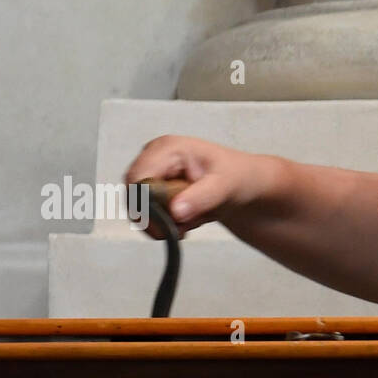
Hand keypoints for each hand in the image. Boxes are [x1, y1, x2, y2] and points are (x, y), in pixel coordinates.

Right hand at [123, 135, 283, 238]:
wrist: (244, 184)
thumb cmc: (236, 177)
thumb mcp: (224, 187)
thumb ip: (201, 198)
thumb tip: (176, 211)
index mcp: (168, 148)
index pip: (137, 178)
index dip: (144, 205)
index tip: (165, 225)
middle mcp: (154, 157)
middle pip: (134, 194)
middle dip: (155, 218)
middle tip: (182, 229)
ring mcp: (153, 172)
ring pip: (140, 207)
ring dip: (164, 222)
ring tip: (191, 221)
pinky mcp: (156, 187)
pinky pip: (149, 212)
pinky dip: (167, 222)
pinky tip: (187, 220)